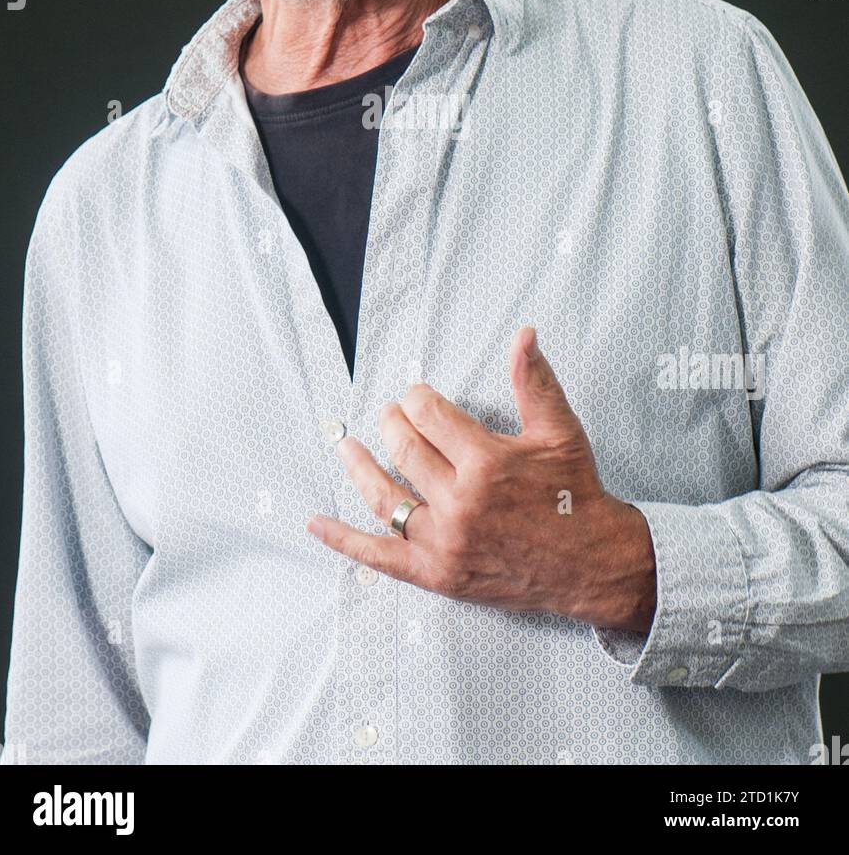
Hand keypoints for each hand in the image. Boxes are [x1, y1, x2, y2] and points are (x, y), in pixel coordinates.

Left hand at [307, 327, 656, 629]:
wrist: (591, 563)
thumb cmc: (574, 493)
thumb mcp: (559, 431)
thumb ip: (534, 381)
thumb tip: (524, 333)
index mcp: (486, 462)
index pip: (429, 417)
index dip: (417, 400)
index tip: (416, 397)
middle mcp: (460, 503)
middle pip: (405, 451)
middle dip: (393, 425)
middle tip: (388, 414)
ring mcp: (445, 542)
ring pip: (385, 498)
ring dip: (360, 469)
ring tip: (347, 447)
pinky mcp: (437, 575)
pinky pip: (380, 557)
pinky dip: (344, 540)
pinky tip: (316, 524)